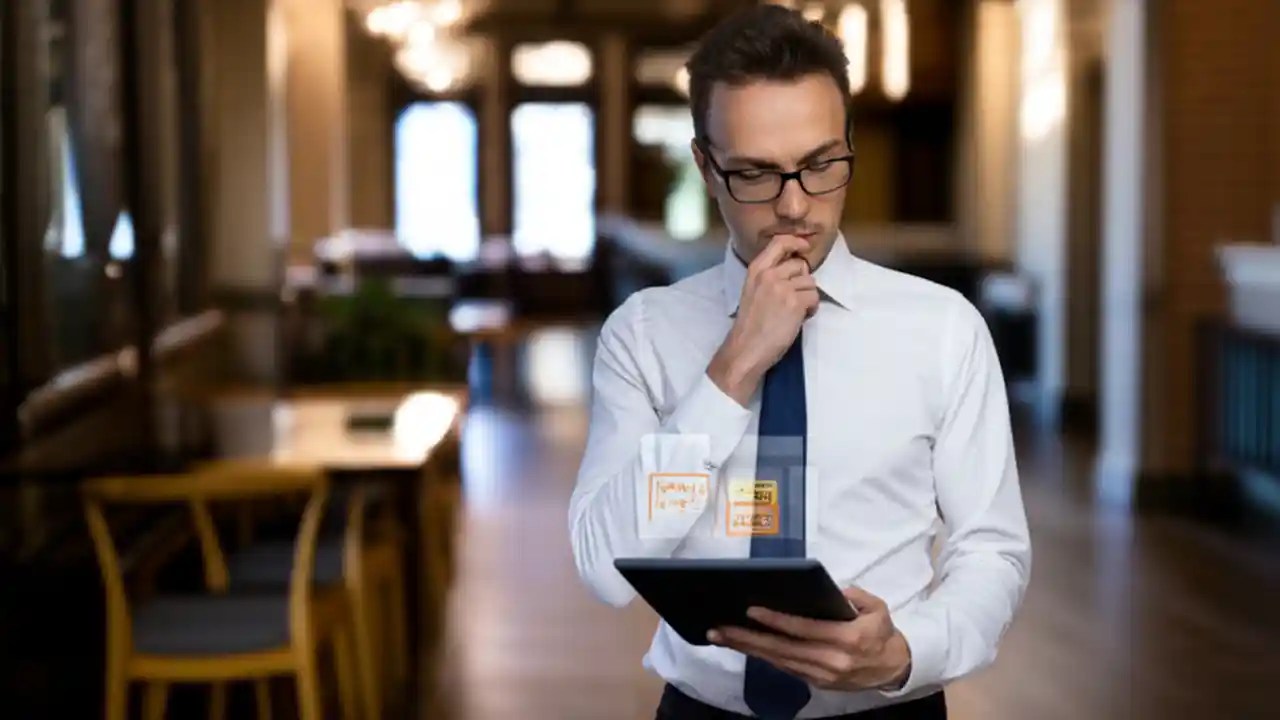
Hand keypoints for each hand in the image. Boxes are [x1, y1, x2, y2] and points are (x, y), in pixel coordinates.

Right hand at [707, 235, 819, 405]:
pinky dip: (812, 308)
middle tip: (794, 298)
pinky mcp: (795, 303)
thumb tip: (796, 268)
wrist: (746, 348)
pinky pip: (814, 297)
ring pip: (810, 282)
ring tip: (796, 311)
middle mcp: (769, 275)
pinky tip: (800, 318)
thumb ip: (770, 276)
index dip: (796, 242)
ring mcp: (782, 288)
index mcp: (756, 270)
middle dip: (802, 281)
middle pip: (800, 265)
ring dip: (808, 297)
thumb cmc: (750, 324)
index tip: (804, 247)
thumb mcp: (753, 290)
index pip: (779, 242)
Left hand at [707, 586, 911, 692]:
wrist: (895, 669)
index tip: (751, 610)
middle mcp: (831, 661)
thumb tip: (830, 590)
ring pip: (778, 661)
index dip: (776, 621)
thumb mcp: (878, 607)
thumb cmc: (882, 633)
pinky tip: (744, 646)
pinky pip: (784, 668)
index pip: (804, 629)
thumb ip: (854, 596)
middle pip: (782, 649)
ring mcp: (822, 676)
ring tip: (722, 636)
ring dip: (748, 649)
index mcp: (847, 640)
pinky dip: (762, 657)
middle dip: (748, 639)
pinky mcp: (817, 683)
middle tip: (719, 629)